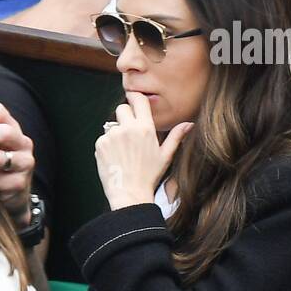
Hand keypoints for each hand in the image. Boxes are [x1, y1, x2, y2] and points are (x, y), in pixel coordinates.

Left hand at [94, 92, 192, 210]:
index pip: (138, 100)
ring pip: (112, 124)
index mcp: (145, 128)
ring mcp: (112, 135)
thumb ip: (176, 136)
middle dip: (125, 115)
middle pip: (122, 108)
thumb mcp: (166, 155)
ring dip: (116, 133)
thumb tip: (189, 124)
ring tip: (124, 151)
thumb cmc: (149, 175)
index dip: (136, 98)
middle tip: (130, 131)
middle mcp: (127, 128)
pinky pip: (103, 137)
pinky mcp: (100, 144)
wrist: (129, 193)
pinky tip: (115, 157)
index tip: (135, 100)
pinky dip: (107, 145)